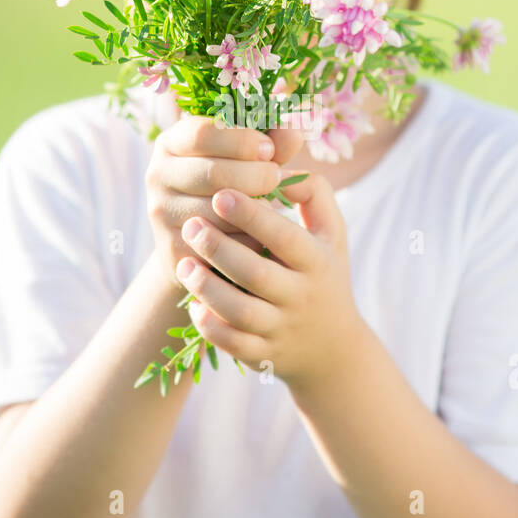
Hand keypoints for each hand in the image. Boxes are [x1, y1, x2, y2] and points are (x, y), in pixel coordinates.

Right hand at [146, 113, 286, 280]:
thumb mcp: (247, 158)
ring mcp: (161, 213)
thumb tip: (293, 133)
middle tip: (277, 178)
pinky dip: (246, 239)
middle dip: (256, 174)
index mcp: (172, 142)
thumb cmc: (231, 184)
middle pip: (212, 172)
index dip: (242, 140)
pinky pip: (220, 244)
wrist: (200, 240)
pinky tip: (258, 234)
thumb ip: (271, 141)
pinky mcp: (172, 248)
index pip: (202, 133)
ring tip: (271, 206)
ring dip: (254, 209)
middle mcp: (157, 174)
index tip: (269, 150)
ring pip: (217, 211)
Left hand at [174, 172, 362, 393]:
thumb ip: (313, 192)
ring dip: (207, 288)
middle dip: (219, 248)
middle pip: (255, 274)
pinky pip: (231, 343)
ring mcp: (280, 329)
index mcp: (317, 261)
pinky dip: (210, 325)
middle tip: (191, 224)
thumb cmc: (324, 272)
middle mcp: (301, 297)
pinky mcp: (261, 353)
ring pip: (238, 312)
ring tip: (185, 263)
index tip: (220, 193)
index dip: (251, 215)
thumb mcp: (331, 232)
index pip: (283, 236)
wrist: (332, 347)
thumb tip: (279, 163)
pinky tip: (194, 303)